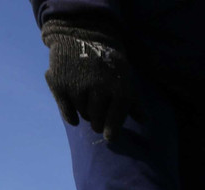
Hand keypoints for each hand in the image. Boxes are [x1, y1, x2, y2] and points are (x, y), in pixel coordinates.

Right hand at [41, 19, 136, 141]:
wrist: (82, 37)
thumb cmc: (108, 62)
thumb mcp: (124, 76)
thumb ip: (132, 100)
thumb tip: (145, 121)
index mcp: (118, 86)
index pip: (117, 115)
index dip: (113, 129)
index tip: (110, 138)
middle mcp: (98, 87)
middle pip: (98, 119)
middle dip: (98, 123)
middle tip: (98, 122)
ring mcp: (77, 86)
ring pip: (83, 114)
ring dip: (86, 113)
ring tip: (88, 105)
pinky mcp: (59, 85)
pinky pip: (67, 112)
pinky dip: (71, 117)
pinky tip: (75, 118)